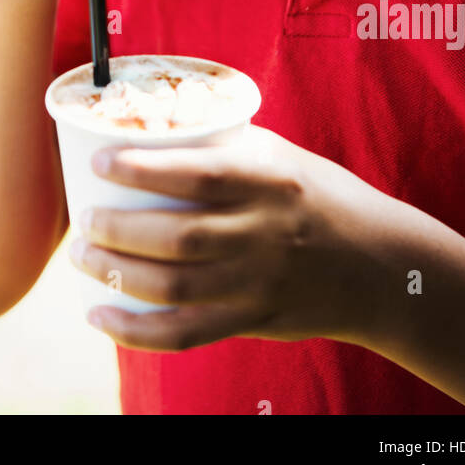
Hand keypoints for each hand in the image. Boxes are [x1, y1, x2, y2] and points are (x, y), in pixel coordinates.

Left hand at [69, 125, 396, 351]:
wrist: (381, 266)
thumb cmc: (319, 196)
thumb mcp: (281, 158)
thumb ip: (223, 148)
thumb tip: (150, 131)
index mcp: (270, 180)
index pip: (200, 174)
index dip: (143, 169)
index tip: (98, 162)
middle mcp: (265, 233)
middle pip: (179, 237)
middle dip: (117, 231)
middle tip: (82, 220)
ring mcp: (259, 282)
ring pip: (175, 287)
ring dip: (118, 275)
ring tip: (83, 257)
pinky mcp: (255, 320)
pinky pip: (186, 334)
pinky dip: (137, 331)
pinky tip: (101, 314)